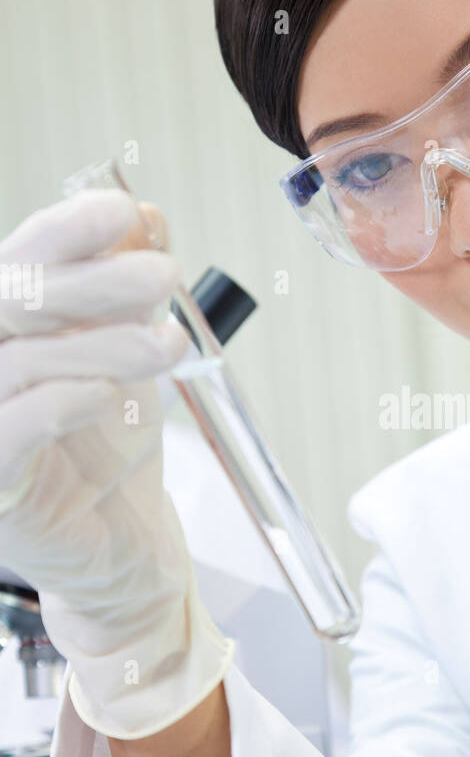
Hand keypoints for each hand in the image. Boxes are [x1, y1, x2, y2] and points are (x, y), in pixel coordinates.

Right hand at [0, 188, 234, 738]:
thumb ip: (128, 290)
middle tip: (163, 275)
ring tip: (167, 345)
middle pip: (7, 300)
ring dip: (99, 344)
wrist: (121, 543)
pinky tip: (109, 396)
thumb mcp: (129, 354)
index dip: (64, 229)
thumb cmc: (111, 448)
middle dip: (91, 280)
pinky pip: (11, 430)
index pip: (16, 258)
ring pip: (15, 362)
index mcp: (5, 327)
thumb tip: (144, 217)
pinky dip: (62, 402)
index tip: (126, 213)